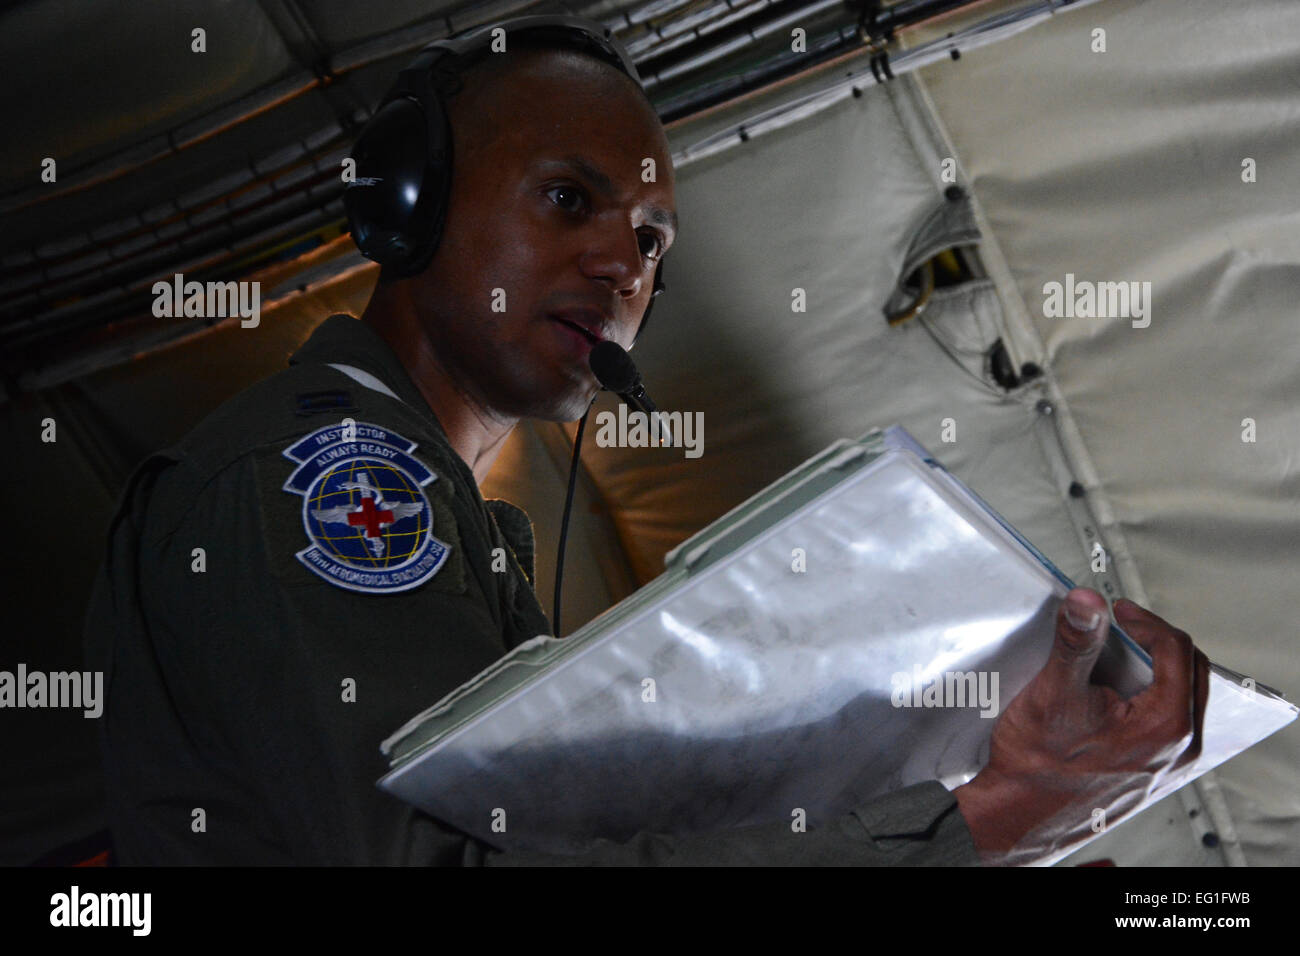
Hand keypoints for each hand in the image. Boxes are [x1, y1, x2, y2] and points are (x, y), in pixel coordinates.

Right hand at [953, 587, 1209, 863]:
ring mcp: (1166, 762)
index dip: (1144, 621)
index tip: (1116, 612)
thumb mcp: (1054, 693)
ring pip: (1178, 695)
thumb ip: (1076, 643)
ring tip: (1109, 658)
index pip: (1176, 651)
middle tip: (1118, 627)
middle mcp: (1177, 747)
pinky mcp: (1150, 768)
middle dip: (1152, 641)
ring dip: (1148, 668)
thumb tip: (1085, 603)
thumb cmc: (1037, 768)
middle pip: (1186, 671)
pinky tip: (1105, 693)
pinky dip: (1142, 695)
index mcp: (1166, 726)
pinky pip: (1162, 719)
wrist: (1017, 815)